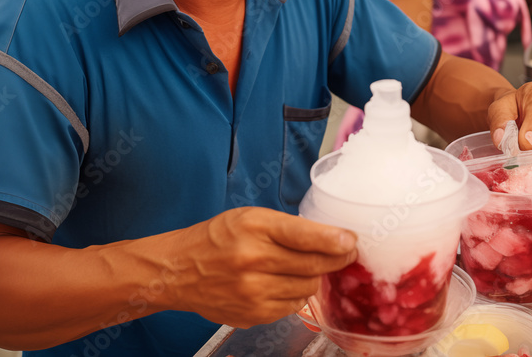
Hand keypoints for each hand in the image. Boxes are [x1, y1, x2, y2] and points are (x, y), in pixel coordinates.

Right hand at [172, 207, 356, 327]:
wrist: (179, 270)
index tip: (352, 241)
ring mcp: (253, 291)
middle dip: (336, 259)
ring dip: (313, 277)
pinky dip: (296, 295)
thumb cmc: (217, 238)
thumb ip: (287, 227)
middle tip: (347, 254)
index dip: (335, 240)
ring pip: (307, 288)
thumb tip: (331, 239)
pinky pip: (292, 306)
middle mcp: (253, 260)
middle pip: (313, 265)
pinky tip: (284, 283)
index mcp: (254, 228)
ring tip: (305, 266)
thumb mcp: (250, 217)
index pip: (305, 235)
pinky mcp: (253, 314)